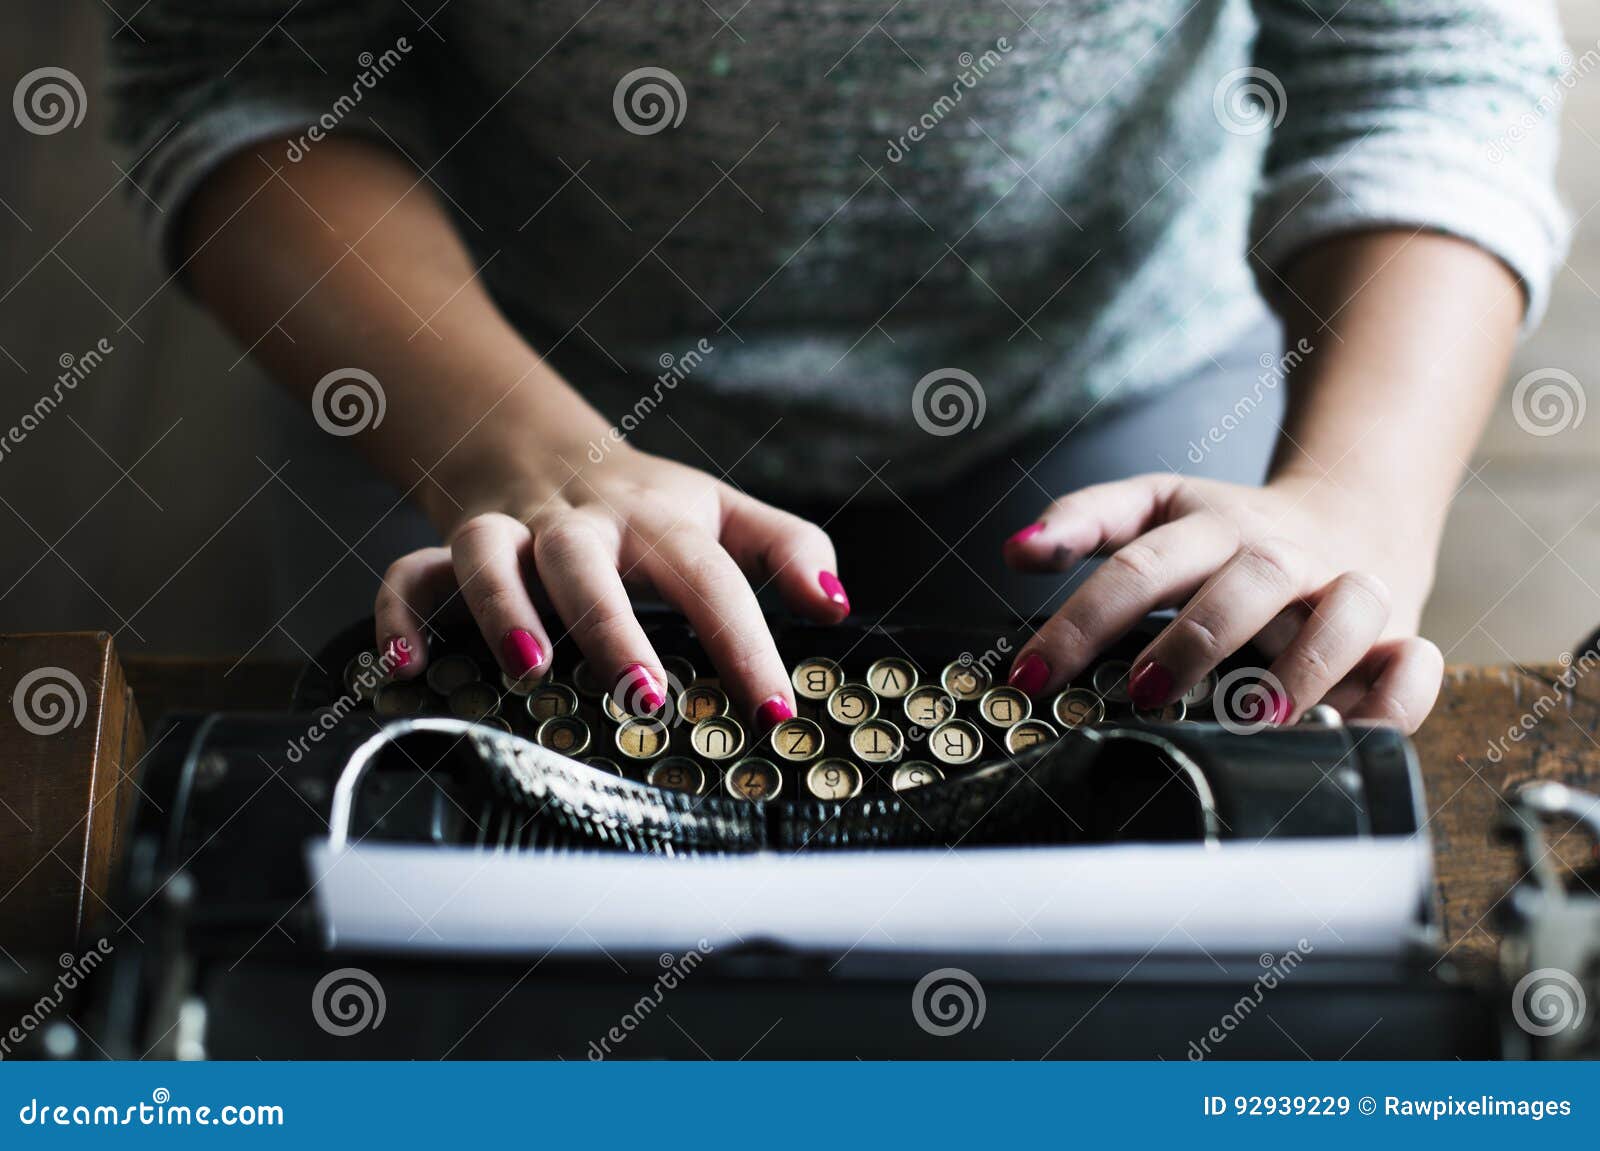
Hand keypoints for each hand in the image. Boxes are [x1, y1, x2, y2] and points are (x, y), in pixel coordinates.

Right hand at [373, 440, 849, 725]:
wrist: (535, 442)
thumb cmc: (642, 502)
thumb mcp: (723, 511)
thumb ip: (788, 548)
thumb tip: (837, 604)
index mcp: (655, 519)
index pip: (710, 576)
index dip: (746, 641)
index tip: (773, 711)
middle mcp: (577, 524)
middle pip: (588, 561)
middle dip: (613, 626)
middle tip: (644, 695)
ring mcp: (506, 532)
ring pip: (489, 553)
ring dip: (503, 609)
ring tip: (529, 672)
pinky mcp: (446, 549)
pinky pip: (409, 574)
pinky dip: (400, 616)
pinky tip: (408, 667)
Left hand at [1002, 473, 1443, 732]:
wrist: (1356, 514)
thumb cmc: (1236, 529)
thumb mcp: (1158, 506)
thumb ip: (1086, 522)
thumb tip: (1016, 552)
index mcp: (1214, 528)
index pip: (1140, 566)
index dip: (1081, 622)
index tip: (1032, 677)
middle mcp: (1285, 557)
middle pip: (1247, 582)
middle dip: (1195, 640)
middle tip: (1144, 692)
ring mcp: (1348, 592)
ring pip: (1345, 614)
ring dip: (1303, 667)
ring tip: (1254, 719)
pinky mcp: (1399, 633)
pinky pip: (1417, 665)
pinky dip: (1395, 698)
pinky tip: (1349, 731)